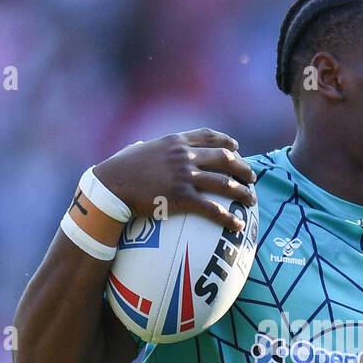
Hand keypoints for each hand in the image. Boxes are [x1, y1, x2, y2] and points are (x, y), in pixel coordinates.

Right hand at [92, 128, 257, 231]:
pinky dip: (228, 217)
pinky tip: (237, 226)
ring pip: (224, 183)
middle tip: (252, 178)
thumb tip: (140, 147)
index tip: (237, 148)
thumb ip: (145, 148)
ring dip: (243, 192)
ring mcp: (185, 176)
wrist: (110, 186)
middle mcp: (184, 156)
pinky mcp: (182, 197)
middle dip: (243, 168)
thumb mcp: (135, 151)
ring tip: (251, 201)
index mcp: (175, 142)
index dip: (226, 142)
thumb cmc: (117, 170)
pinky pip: (212, 208)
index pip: (208, 136)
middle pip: (224, 158)